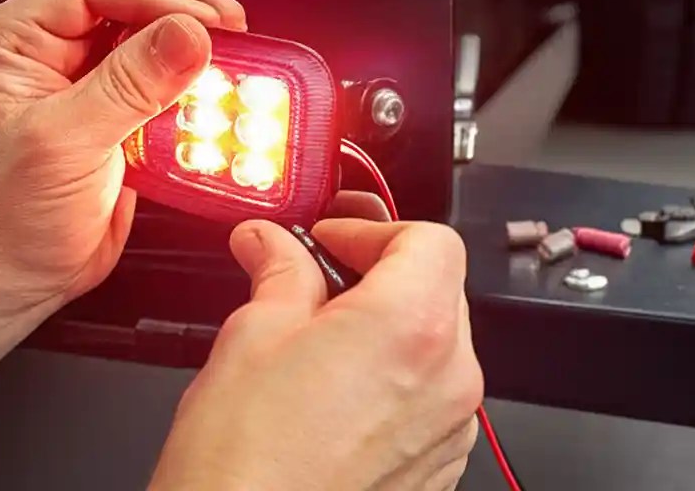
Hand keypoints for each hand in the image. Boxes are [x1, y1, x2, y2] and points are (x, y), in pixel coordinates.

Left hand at [0, 0, 245, 316]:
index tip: (204, 22)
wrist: (7, 282)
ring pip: (145, 23)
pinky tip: (212, 84)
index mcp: (14, 40)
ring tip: (228, 50)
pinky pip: (159, 71)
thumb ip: (129, 86)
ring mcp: (81, 75)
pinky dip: (191, 75)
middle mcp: (46, 47)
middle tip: (227, 23)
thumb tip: (188, 35)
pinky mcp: (112, 107)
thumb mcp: (66, 146)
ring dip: (190, 33)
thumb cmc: (5, 223)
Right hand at [151, 220, 482, 490]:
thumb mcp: (251, 335)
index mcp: (411, 326)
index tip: (328, 238)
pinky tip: (334, 394)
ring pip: (436, 345)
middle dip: (378, 273)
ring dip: (387, 328)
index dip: (372, 228)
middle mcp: (450, 378)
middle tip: (316, 278)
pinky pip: (431, 399)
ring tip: (318, 343)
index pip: (429, 239)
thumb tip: (271, 243)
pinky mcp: (438, 468)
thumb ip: (277, 271)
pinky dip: (394, 380)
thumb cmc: (244, 464)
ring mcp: (450, 430)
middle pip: (439, 288)